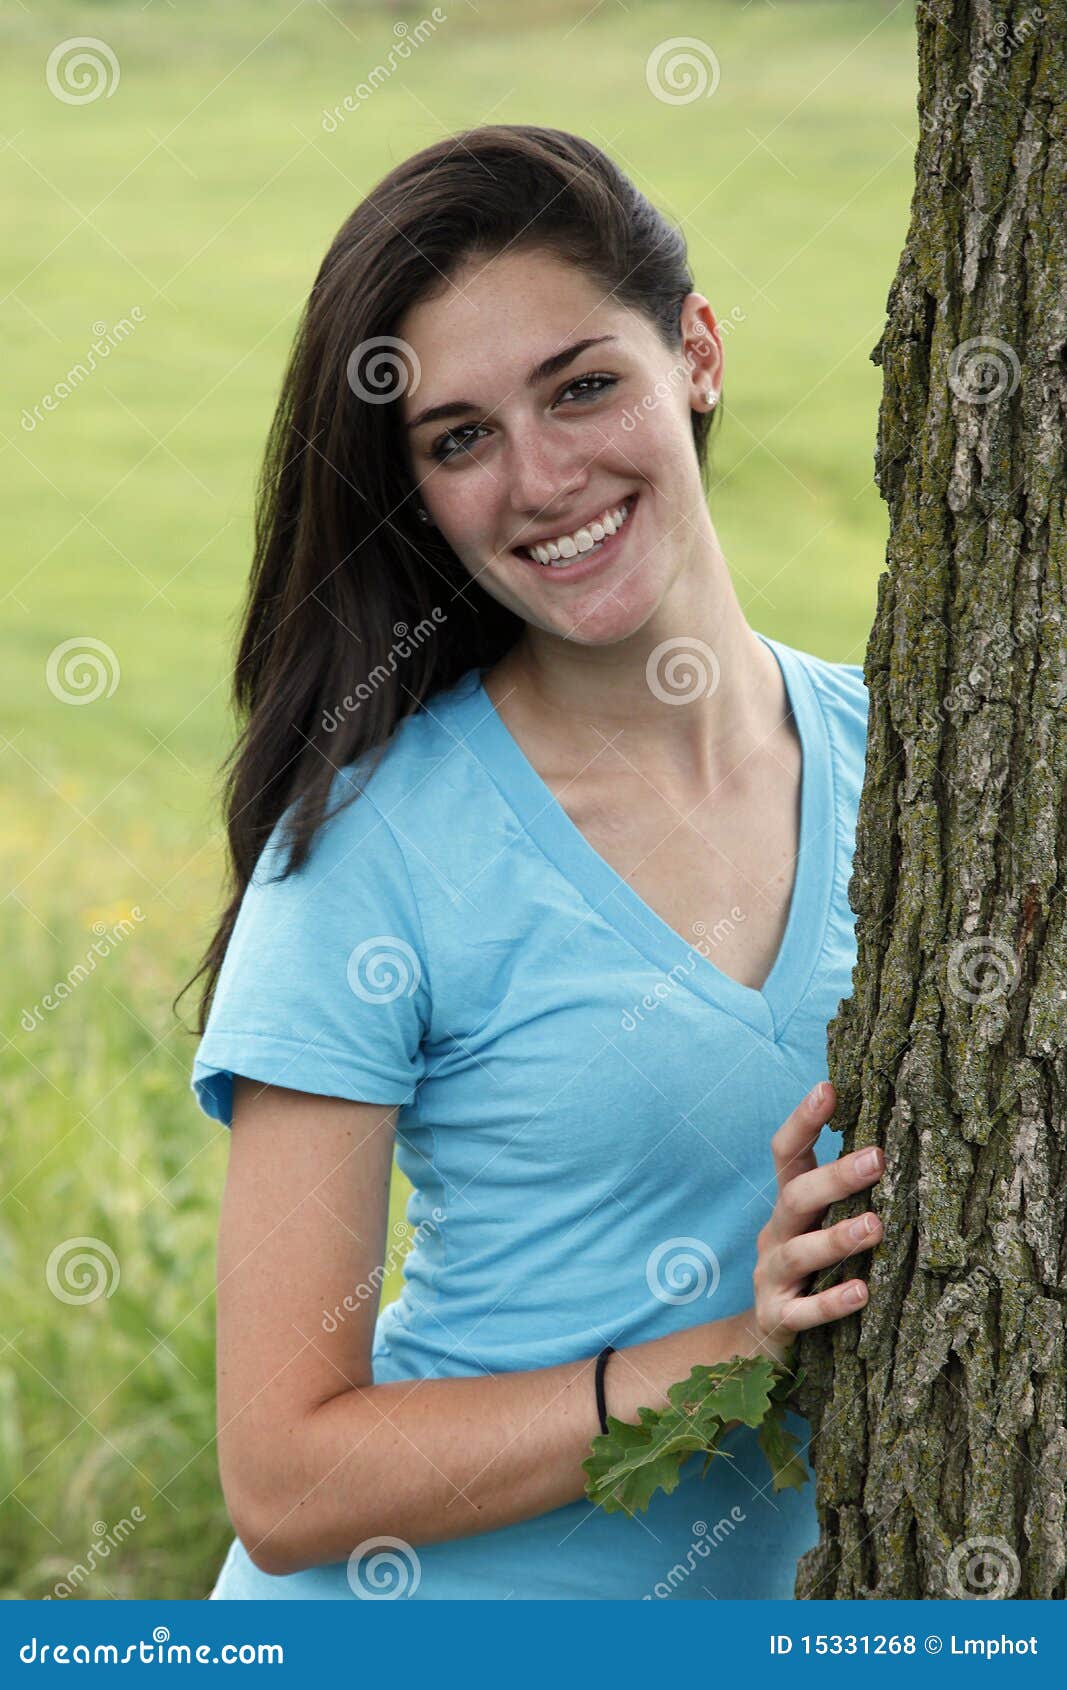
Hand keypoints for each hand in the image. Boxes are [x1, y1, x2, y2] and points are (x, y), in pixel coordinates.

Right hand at [749, 1081, 883, 1364]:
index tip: (829, 1087)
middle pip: (796, 1197)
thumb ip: (845, 1192)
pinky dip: (831, 1303)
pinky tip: (862, 1292)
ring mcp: (771, 1277)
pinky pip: (803, 1312)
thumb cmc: (814, 1269)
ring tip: (875, 1226)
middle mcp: (776, 1234)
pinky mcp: (777, 1319)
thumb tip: (899, 1140)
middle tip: (878, 1157)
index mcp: (789, 1205)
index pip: (788, 1153)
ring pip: (799, 1252)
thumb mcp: (820, 1224)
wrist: (768, 1339)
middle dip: (835, 1176)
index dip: (803, 1120)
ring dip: (837, 1237)